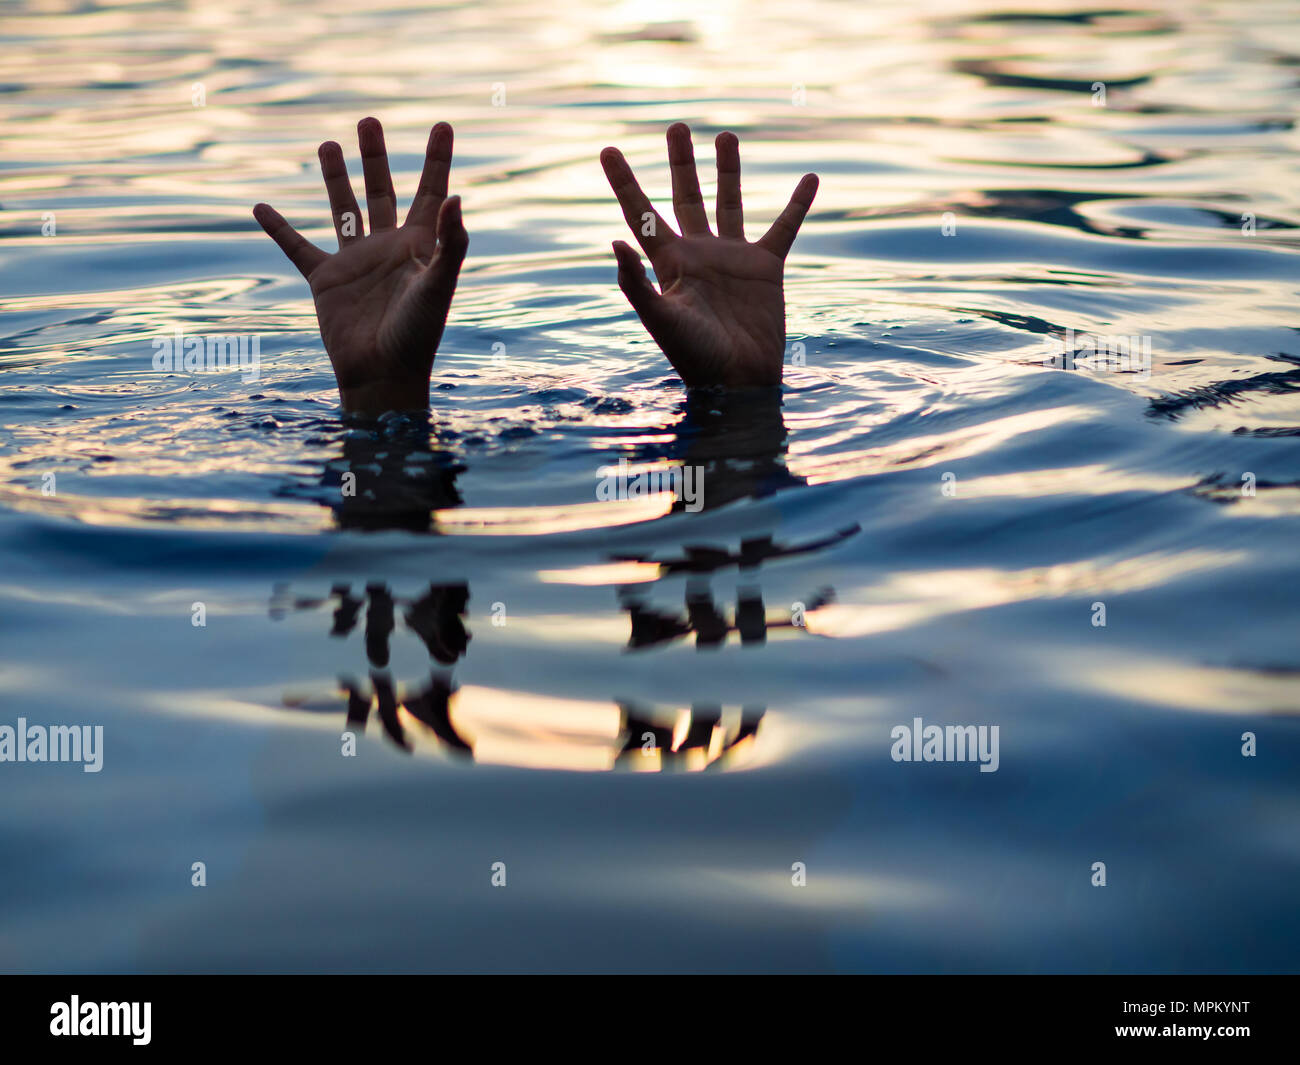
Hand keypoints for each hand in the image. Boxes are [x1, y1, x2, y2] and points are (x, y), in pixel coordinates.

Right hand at [253, 118, 467, 414]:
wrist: (382, 374)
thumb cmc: (417, 335)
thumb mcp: (438, 287)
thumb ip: (451, 244)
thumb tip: (457, 197)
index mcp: (419, 246)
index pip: (431, 192)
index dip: (437, 159)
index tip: (443, 124)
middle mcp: (387, 247)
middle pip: (381, 190)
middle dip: (375, 157)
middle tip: (368, 121)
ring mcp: (356, 261)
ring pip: (343, 208)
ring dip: (335, 178)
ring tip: (329, 143)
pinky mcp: (326, 280)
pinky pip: (298, 248)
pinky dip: (279, 228)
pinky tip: (260, 207)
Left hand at [601, 123, 816, 387]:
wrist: (738, 380)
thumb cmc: (695, 356)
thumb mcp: (660, 320)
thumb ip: (636, 282)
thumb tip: (616, 240)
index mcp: (669, 262)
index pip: (641, 213)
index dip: (624, 182)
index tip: (608, 150)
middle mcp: (699, 253)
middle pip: (685, 196)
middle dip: (680, 162)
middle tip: (676, 126)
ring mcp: (733, 258)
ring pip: (729, 202)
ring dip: (727, 170)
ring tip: (725, 136)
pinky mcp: (767, 267)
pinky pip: (784, 227)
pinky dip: (797, 204)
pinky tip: (810, 178)